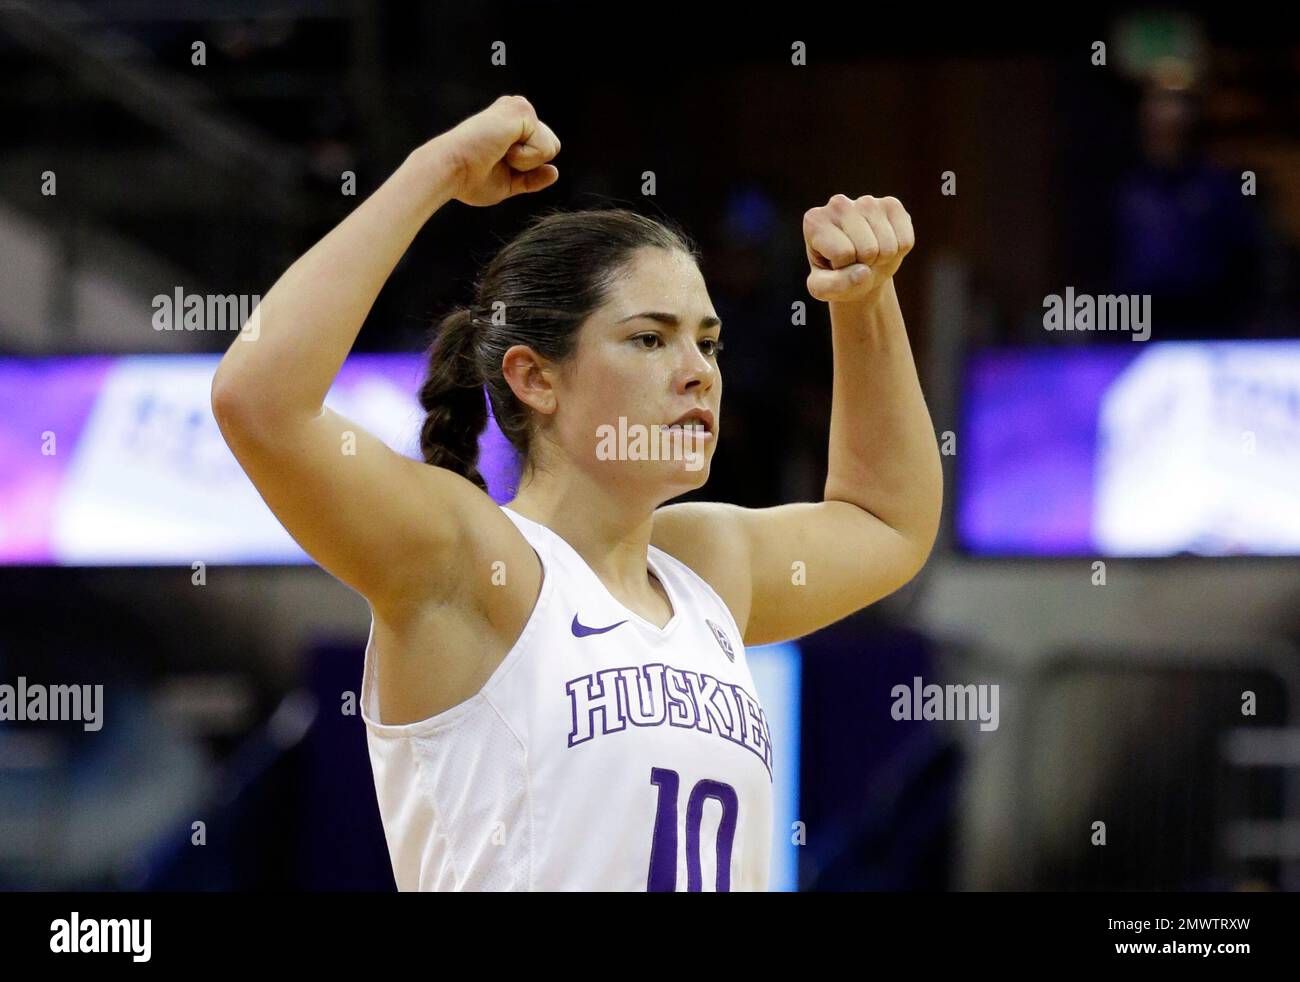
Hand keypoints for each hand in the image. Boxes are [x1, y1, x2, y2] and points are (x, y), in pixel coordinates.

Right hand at [434, 95, 560, 206]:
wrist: (451, 170)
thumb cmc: (469, 178)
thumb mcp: (508, 182)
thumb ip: (531, 178)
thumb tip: (554, 172)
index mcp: (511, 125)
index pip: (542, 152)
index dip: (526, 169)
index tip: (496, 165)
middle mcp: (516, 111)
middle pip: (551, 148)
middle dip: (529, 165)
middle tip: (497, 159)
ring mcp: (519, 107)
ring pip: (550, 147)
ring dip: (526, 162)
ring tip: (497, 153)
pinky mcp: (522, 110)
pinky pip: (545, 148)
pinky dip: (525, 158)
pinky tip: (501, 149)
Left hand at [803, 194, 913, 301]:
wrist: (858, 269)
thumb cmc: (836, 277)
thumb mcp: (823, 289)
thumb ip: (834, 286)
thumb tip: (864, 272)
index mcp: (814, 220)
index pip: (843, 254)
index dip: (843, 268)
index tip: (835, 263)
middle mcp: (838, 203)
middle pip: (868, 249)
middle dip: (865, 264)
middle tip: (855, 261)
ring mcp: (867, 201)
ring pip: (888, 246)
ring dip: (881, 259)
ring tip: (868, 254)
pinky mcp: (892, 204)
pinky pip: (905, 241)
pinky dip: (898, 252)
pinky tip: (883, 244)